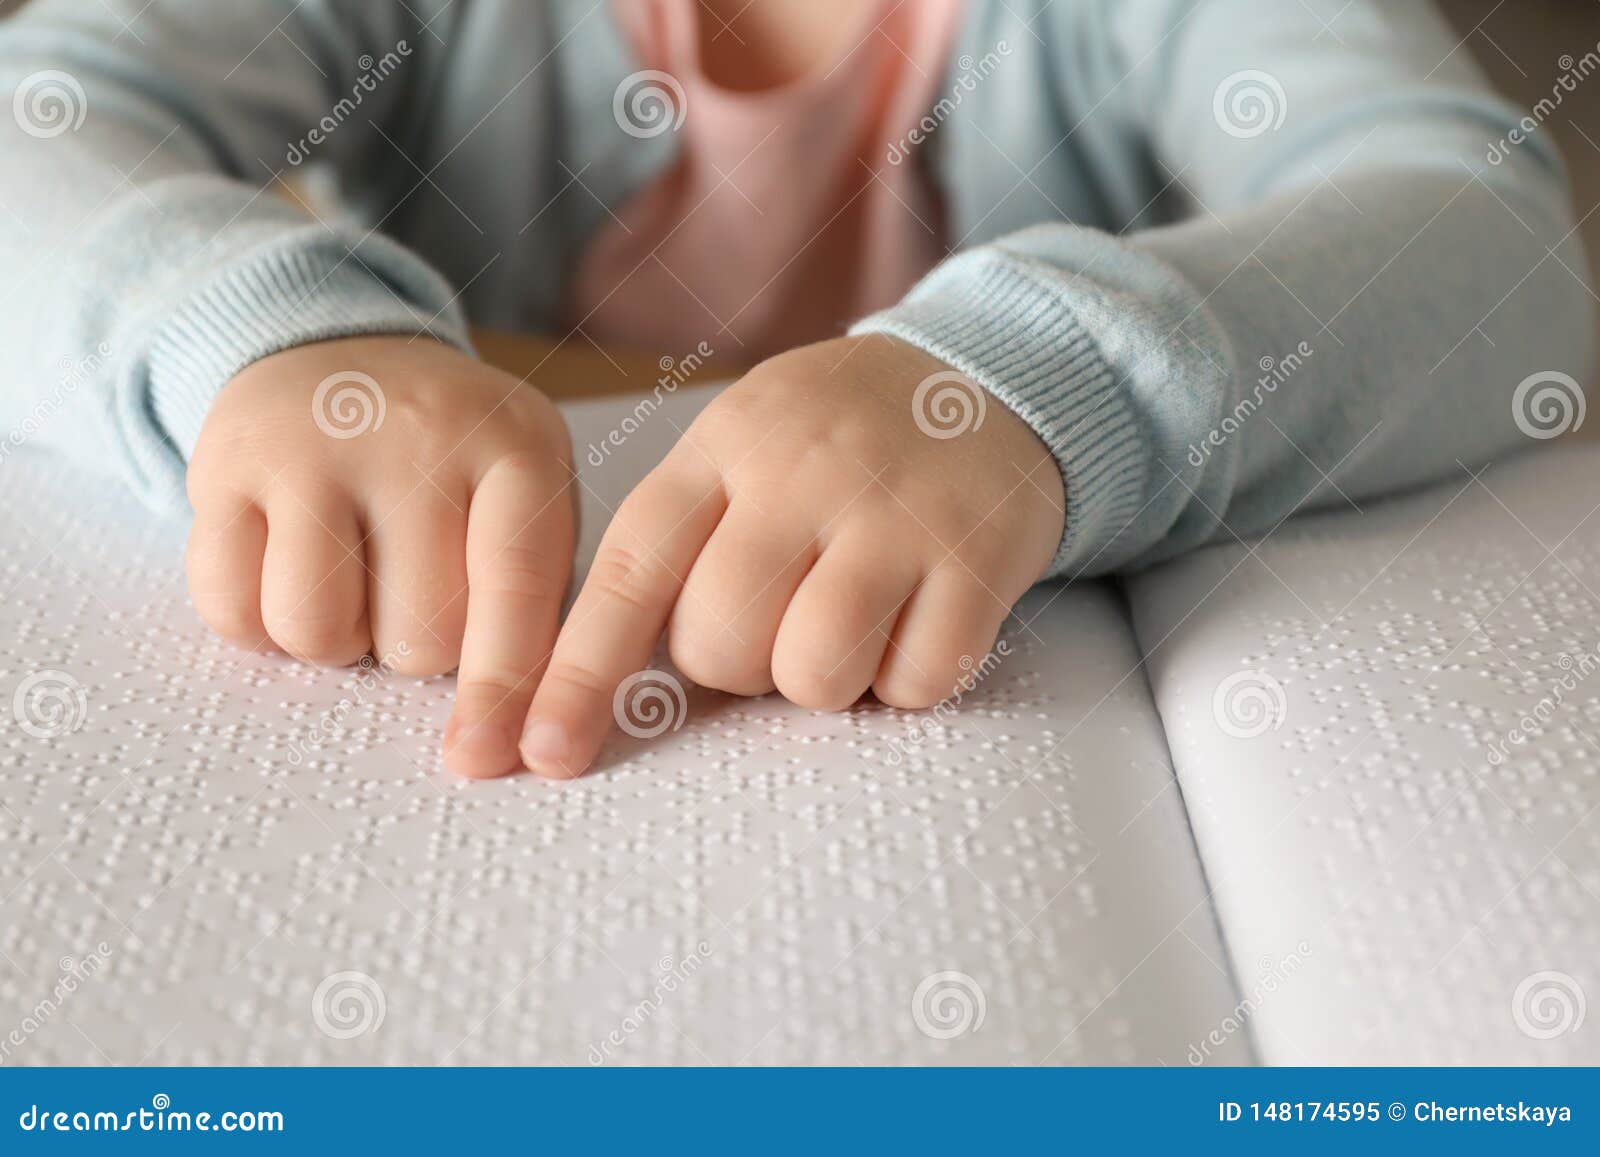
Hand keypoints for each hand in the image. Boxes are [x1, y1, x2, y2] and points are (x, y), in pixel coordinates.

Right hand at [184, 335, 575, 778]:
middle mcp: (420, 436)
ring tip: (352, 581)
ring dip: (334, 641)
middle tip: (408, 587)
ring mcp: (317, 445)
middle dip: (414, 646)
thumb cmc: (454, 462)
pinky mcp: (226, 465)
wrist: (342, 352)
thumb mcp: (524, 497)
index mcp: (517, 449)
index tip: (489, 760)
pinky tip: (283, 570)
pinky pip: (230, 608)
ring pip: (316, 630)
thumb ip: (535, 601)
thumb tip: (518, 740)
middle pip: (418, 635)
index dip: (504, 687)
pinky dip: (255, 625)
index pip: (515, 589)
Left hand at [514, 334, 1064, 777]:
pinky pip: (916, 683)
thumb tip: (605, 686)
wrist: (985, 380)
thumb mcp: (742, 446)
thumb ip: (682, 541)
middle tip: (784, 616)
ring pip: (814, 674)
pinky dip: (909, 677)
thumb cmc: (836, 442)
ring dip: (825, 678)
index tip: (543, 752)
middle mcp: (803, 474)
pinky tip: (918, 615)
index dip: (580, 671)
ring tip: (851, 619)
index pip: (630, 569)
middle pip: (720, 643)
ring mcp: (894, 514)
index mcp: (724, 447)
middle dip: (739, 664)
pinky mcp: (976, 557)